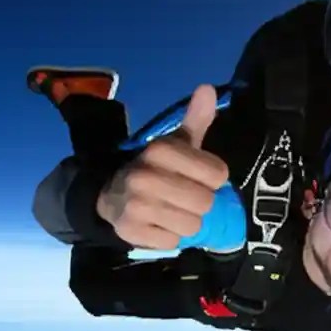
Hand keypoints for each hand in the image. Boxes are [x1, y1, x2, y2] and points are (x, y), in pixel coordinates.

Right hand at [97, 84, 229, 249]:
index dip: (213, 179)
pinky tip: (158, 223)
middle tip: (183, 196)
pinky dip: (169, 236)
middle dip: (199, 203)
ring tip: (171, 210)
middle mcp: (145, 175)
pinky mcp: (131, 231)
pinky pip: (173, 242)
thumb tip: (207, 88)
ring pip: (191, 225)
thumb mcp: (177, 142)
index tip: (198, 176)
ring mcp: (136, 205)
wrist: (112, 193)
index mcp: (160, 150)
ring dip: (186, 221)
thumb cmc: (156, 168)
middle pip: (206, 203)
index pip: (218, 174)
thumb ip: (196, 119)